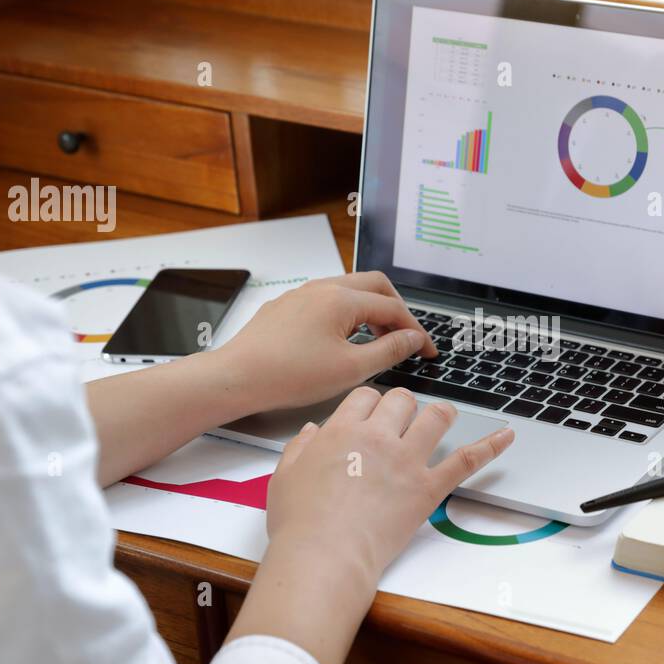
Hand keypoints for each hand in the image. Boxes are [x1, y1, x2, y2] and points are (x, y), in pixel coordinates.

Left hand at [214, 271, 437, 416]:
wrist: (237, 378)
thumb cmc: (289, 375)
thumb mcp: (351, 369)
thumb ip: (389, 351)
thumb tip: (412, 339)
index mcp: (341, 298)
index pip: (393, 307)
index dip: (415, 330)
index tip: (427, 351)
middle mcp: (322, 288)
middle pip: (375, 285)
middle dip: (397, 309)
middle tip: (407, 336)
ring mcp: (301, 294)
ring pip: (349, 290)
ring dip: (371, 309)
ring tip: (378, 339)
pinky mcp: (286, 307)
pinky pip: (326, 300)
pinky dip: (346, 313)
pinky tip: (342, 339)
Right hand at [227, 386, 513, 663]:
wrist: (323, 556)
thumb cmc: (300, 523)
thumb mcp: (284, 476)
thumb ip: (300, 447)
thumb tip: (314, 431)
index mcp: (342, 430)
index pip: (366, 397)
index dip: (371, 404)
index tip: (371, 415)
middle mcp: (379, 437)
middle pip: (402, 400)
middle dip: (404, 406)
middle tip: (403, 421)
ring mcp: (407, 461)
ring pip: (436, 417)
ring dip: (441, 414)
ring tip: (444, 417)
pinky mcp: (428, 488)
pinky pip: (467, 460)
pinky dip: (491, 445)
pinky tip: (507, 435)